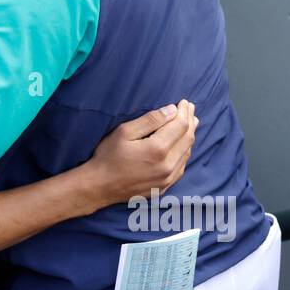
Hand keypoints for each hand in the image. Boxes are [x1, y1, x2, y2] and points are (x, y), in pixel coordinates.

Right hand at [75, 101, 197, 215]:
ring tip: (190, 124)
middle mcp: (168, 165)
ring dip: (190, 136)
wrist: (99, 187)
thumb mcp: (124, 132)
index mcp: (158, 149)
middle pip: (188, 139)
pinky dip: (185, 152)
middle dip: (190, 121)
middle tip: (190, 109)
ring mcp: (168, 179)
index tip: (184, 102)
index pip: (180, 125)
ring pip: (187, 153)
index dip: (184, 112)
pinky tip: (182, 146)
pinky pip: (182, 167)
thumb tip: (172, 110)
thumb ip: (150, 120)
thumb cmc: (108, 156)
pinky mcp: (165, 187)